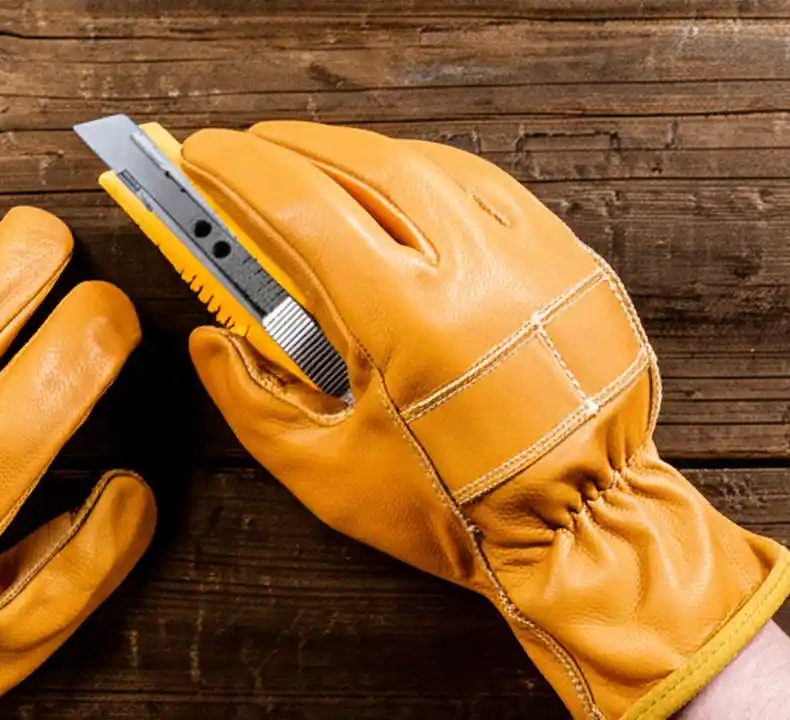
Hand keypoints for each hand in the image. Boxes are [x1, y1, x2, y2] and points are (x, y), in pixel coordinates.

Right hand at [181, 122, 789, 718]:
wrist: (586, 525)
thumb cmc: (459, 510)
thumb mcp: (328, 475)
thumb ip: (251, 401)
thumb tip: (208, 340)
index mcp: (409, 323)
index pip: (305, 209)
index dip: (240, 171)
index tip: (203, 156)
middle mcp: (475, 271)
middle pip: (362, 163)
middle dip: (291, 145)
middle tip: (247, 150)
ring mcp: (530, 255)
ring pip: (426, 163)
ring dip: (355, 153)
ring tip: (310, 164)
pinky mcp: (565, 258)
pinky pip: (483, 185)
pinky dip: (425, 173)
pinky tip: (395, 184)